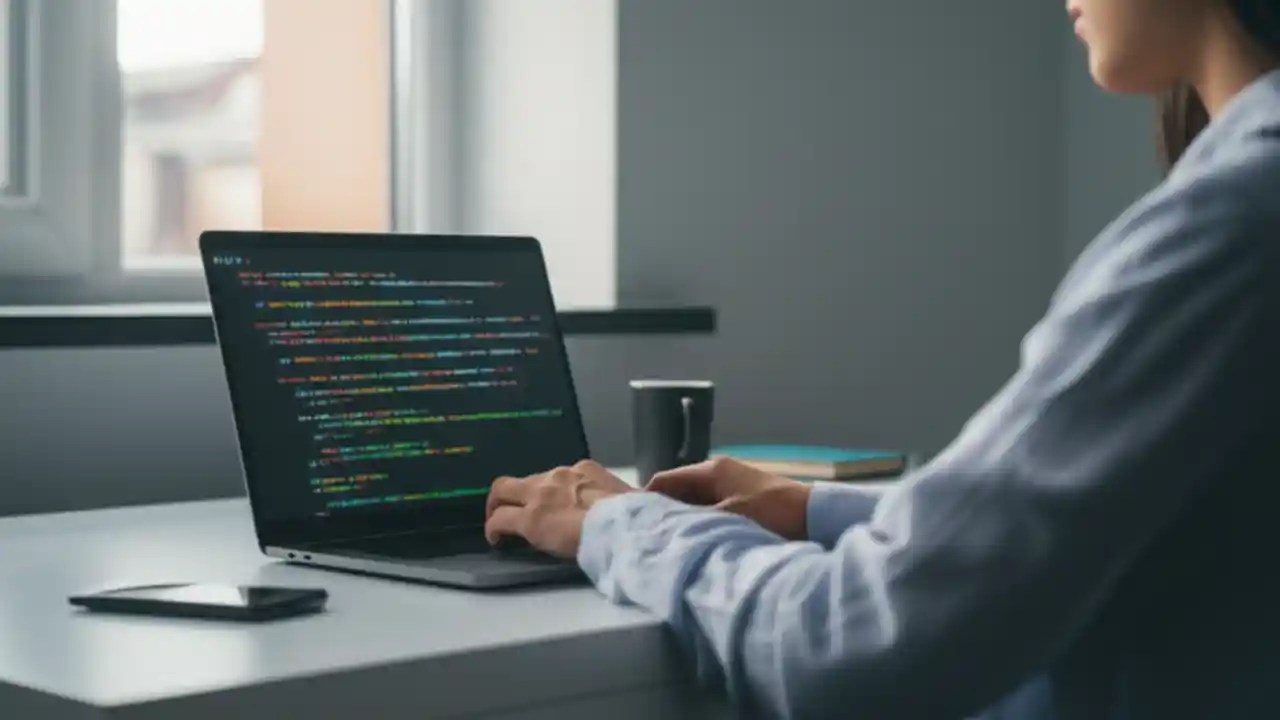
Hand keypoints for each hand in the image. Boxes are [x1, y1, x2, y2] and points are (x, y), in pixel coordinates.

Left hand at [485, 460, 634, 557]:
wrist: (626, 526)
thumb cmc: (635, 517)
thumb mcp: (628, 499)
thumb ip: (618, 501)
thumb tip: (629, 513)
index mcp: (585, 470)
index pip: (558, 477)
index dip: (550, 492)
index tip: (552, 507)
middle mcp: (560, 475)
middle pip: (526, 479)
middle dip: (516, 494)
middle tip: (512, 511)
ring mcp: (542, 495)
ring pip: (503, 490)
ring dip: (498, 507)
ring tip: (498, 525)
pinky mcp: (530, 518)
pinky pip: (500, 519)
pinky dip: (494, 528)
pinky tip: (497, 541)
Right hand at [646, 457, 811, 539]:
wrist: (815, 516)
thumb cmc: (772, 512)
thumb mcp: (727, 517)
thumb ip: (694, 521)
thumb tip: (663, 529)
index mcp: (711, 469)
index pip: (663, 480)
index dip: (646, 501)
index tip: (633, 524)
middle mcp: (718, 471)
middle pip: (677, 491)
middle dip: (664, 512)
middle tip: (651, 538)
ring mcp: (732, 484)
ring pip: (694, 502)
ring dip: (684, 520)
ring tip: (672, 543)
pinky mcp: (743, 499)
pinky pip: (711, 509)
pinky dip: (702, 522)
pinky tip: (699, 541)